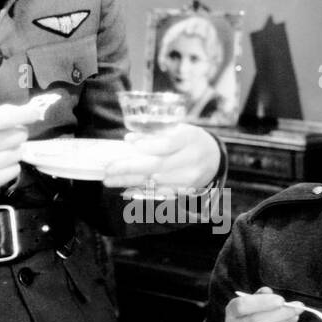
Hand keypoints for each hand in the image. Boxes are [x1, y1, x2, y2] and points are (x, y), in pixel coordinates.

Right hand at [0, 102, 42, 199]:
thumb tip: (24, 111)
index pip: (8, 117)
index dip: (26, 114)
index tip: (35, 113)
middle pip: (18, 135)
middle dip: (18, 135)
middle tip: (7, 138)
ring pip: (18, 153)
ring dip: (14, 151)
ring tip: (0, 153)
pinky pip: (15, 170)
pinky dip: (11, 167)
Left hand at [100, 123, 219, 193]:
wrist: (213, 158)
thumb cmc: (189, 140)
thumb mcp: (176, 129)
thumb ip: (153, 134)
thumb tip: (130, 140)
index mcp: (189, 138)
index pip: (167, 144)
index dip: (147, 146)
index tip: (127, 144)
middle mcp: (192, 159)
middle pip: (157, 165)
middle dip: (129, 168)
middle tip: (109, 170)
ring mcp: (190, 178)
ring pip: (156, 182)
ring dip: (131, 181)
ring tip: (111, 180)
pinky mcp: (186, 190)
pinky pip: (160, 192)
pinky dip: (141, 190)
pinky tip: (126, 188)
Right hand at [224, 286, 301, 321]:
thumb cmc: (257, 321)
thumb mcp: (257, 306)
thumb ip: (262, 297)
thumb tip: (267, 291)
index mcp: (232, 312)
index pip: (242, 305)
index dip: (262, 302)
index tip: (281, 300)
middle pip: (255, 320)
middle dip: (279, 313)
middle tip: (297, 308)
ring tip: (294, 318)